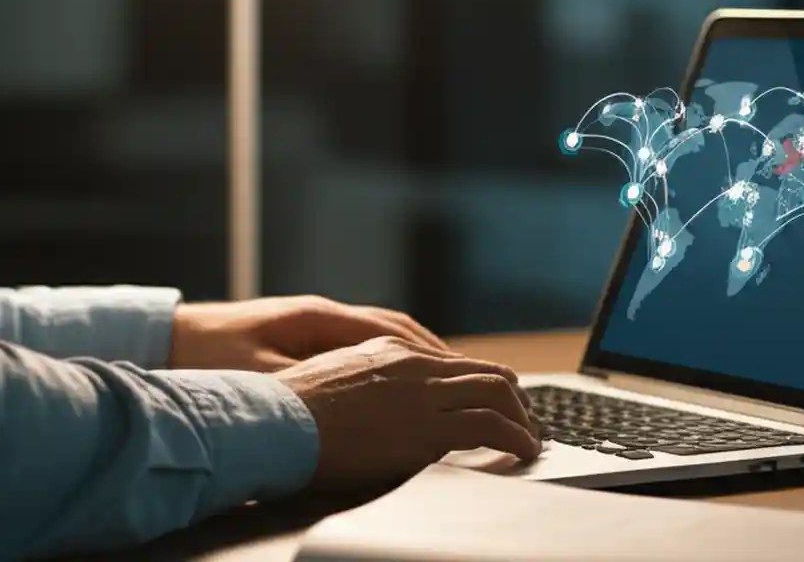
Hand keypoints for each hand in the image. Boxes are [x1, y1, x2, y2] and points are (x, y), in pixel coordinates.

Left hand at [169, 295, 449, 371]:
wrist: (168, 337)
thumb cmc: (209, 357)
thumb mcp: (260, 376)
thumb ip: (308, 384)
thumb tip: (354, 398)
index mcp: (317, 318)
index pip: (390, 331)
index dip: (430, 354)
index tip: (462, 374)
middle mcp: (322, 314)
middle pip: (395, 329)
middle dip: (436, 353)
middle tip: (475, 378)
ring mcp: (313, 323)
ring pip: (380, 334)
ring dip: (416, 354)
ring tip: (450, 379)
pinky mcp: (301, 336)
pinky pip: (360, 344)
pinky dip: (390, 358)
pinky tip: (400, 379)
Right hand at [273, 335, 541, 489]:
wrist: (273, 421)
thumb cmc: (288, 410)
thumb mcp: (331, 379)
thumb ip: (363, 384)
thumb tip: (374, 405)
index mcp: (389, 351)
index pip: (453, 362)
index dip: (482, 384)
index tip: (493, 403)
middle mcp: (413, 365)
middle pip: (485, 371)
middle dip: (513, 398)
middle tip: (524, 422)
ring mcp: (421, 395)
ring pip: (496, 392)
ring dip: (522, 419)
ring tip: (530, 440)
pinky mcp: (425, 430)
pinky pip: (490, 427)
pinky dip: (516, 438)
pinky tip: (522, 452)